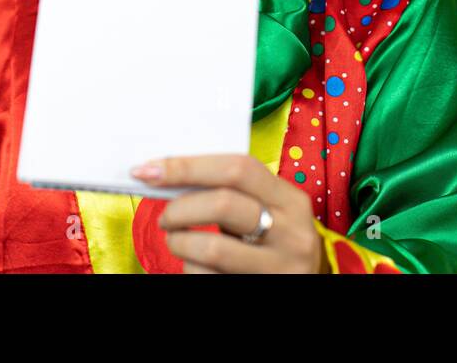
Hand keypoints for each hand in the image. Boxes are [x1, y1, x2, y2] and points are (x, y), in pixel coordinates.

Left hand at [131, 154, 330, 273]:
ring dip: (179, 242)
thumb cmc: (275, 241)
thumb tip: (170, 175)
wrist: (306, 284)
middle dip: (180, 208)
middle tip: (165, 216)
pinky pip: (208, 278)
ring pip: (211, 248)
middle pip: (223, 204)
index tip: (149, 170)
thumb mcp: (270, 211)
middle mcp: (292, 234)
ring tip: (176, 240)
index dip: (188, 166)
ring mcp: (278, 269)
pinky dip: (189, 268)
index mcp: (292, 201)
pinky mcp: (258, 290)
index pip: (238, 168)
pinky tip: (194, 264)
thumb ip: (235, 192)